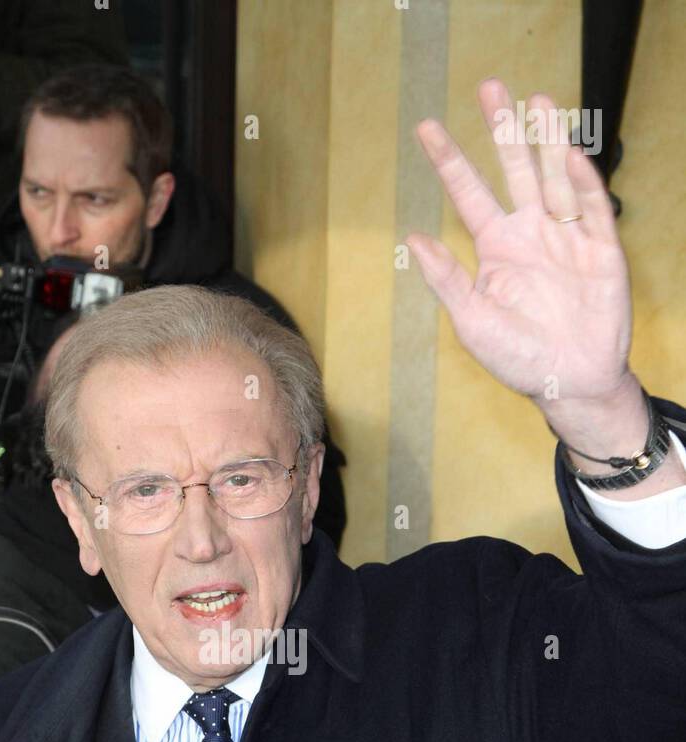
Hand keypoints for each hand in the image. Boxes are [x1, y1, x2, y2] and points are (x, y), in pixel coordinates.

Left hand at [407, 79, 632, 409]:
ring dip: (547, 141)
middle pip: (514, 170)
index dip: (449, 160)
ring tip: (536, 102)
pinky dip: (581, 183)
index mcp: (497, 248)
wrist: (569, 381)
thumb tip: (413, 240)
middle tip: (490, 87)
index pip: (468, 193)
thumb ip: (447, 279)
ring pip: (555, 178)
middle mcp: (530, 233)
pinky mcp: (601, 249)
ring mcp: (567, 237)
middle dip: (503, 131)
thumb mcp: (472, 321)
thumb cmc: (517, 357)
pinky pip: (592, 209)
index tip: (426, 128)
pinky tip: (567, 156)